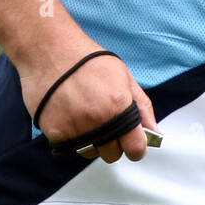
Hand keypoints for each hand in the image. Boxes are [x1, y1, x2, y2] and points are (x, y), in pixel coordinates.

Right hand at [21, 50, 157, 162]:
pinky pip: (69, 147)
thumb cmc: (86, 59)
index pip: (135, 148)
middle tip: (105, 123)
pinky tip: (69, 115)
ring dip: (91, 142)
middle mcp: (97, 120)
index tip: (132, 143)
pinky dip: (70, 136)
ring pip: (89, 153)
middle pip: (112, 155)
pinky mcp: (54, 131)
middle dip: (113, 143)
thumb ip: (142, 107)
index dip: (136, 147)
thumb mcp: (123, 76)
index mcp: (118, 107)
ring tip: (85, 117)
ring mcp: (74, 128)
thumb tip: (155, 132)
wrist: (50, 49)